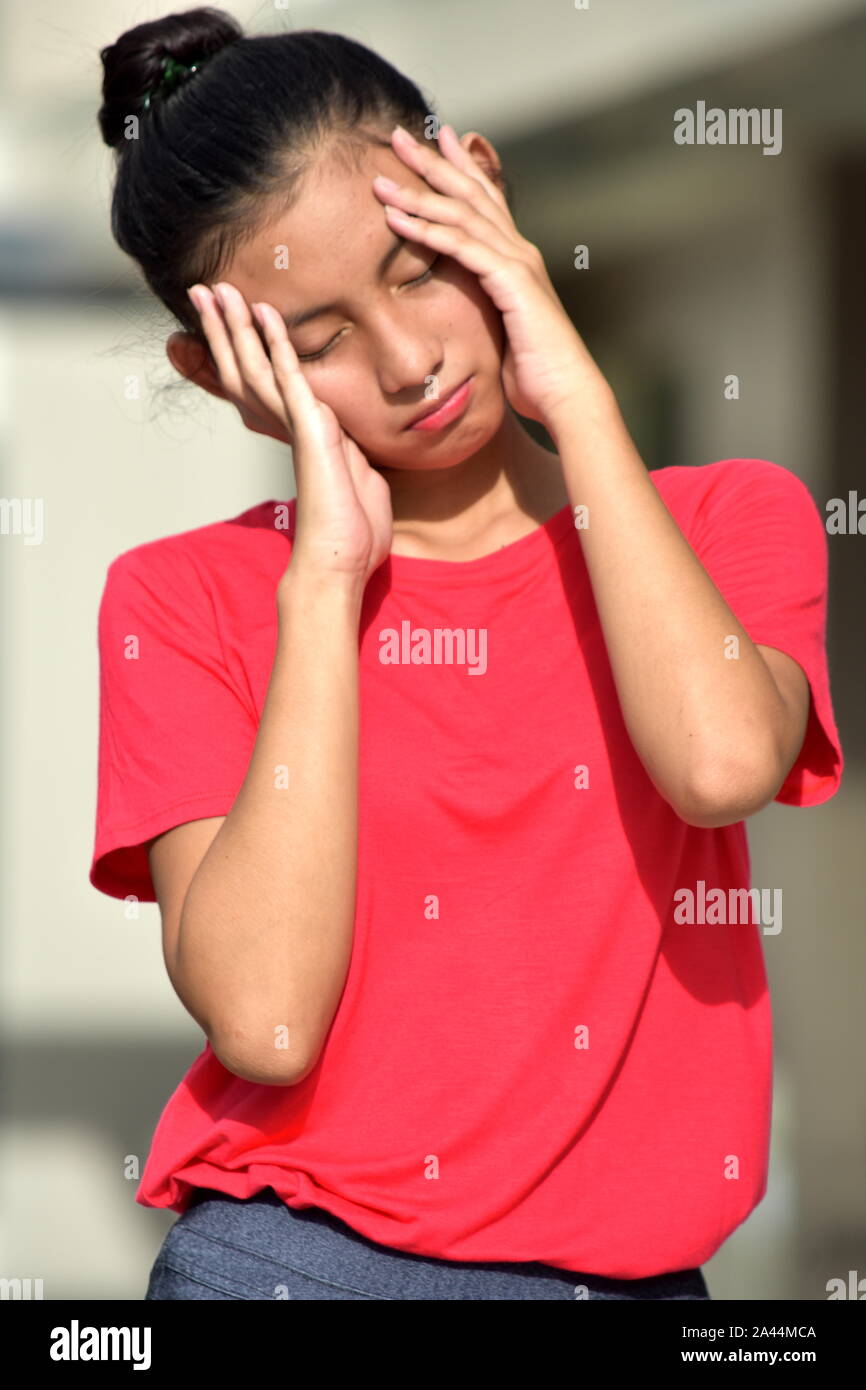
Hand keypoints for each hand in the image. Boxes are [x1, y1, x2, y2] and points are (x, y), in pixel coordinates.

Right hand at [187, 282, 392, 584]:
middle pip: (245, 367)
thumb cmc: (353, 533)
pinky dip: (279, 344)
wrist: (341, 563)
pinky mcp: (311, 431)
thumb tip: (348, 442)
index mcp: (299, 435)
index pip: (263, 383)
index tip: (231, 317)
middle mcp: (288, 427)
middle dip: (224, 328)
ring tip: (216, 289)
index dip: (244, 349)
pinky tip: (266, 314)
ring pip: (256, 366)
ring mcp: (296, 427)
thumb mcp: (357, 479)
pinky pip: (293, 378)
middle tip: (203, 290)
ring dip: (237, 325)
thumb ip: (347, 452)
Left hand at [371, 123, 596, 433]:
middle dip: (433, 161)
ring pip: (461, 214)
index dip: (459, 168)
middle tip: (398, 134)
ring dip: (418, 192)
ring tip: (381, 177)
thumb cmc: (535, 374)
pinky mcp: (511, 281)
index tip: (435, 141)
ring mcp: (517, 263)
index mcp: (518, 260)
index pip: (485, 202)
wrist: (566, 393)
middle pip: (471, 193)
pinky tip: (397, 220)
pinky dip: (427, 230)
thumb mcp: (504, 332)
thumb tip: (465, 312)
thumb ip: (487, 309)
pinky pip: (461, 247)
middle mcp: (520, 251)